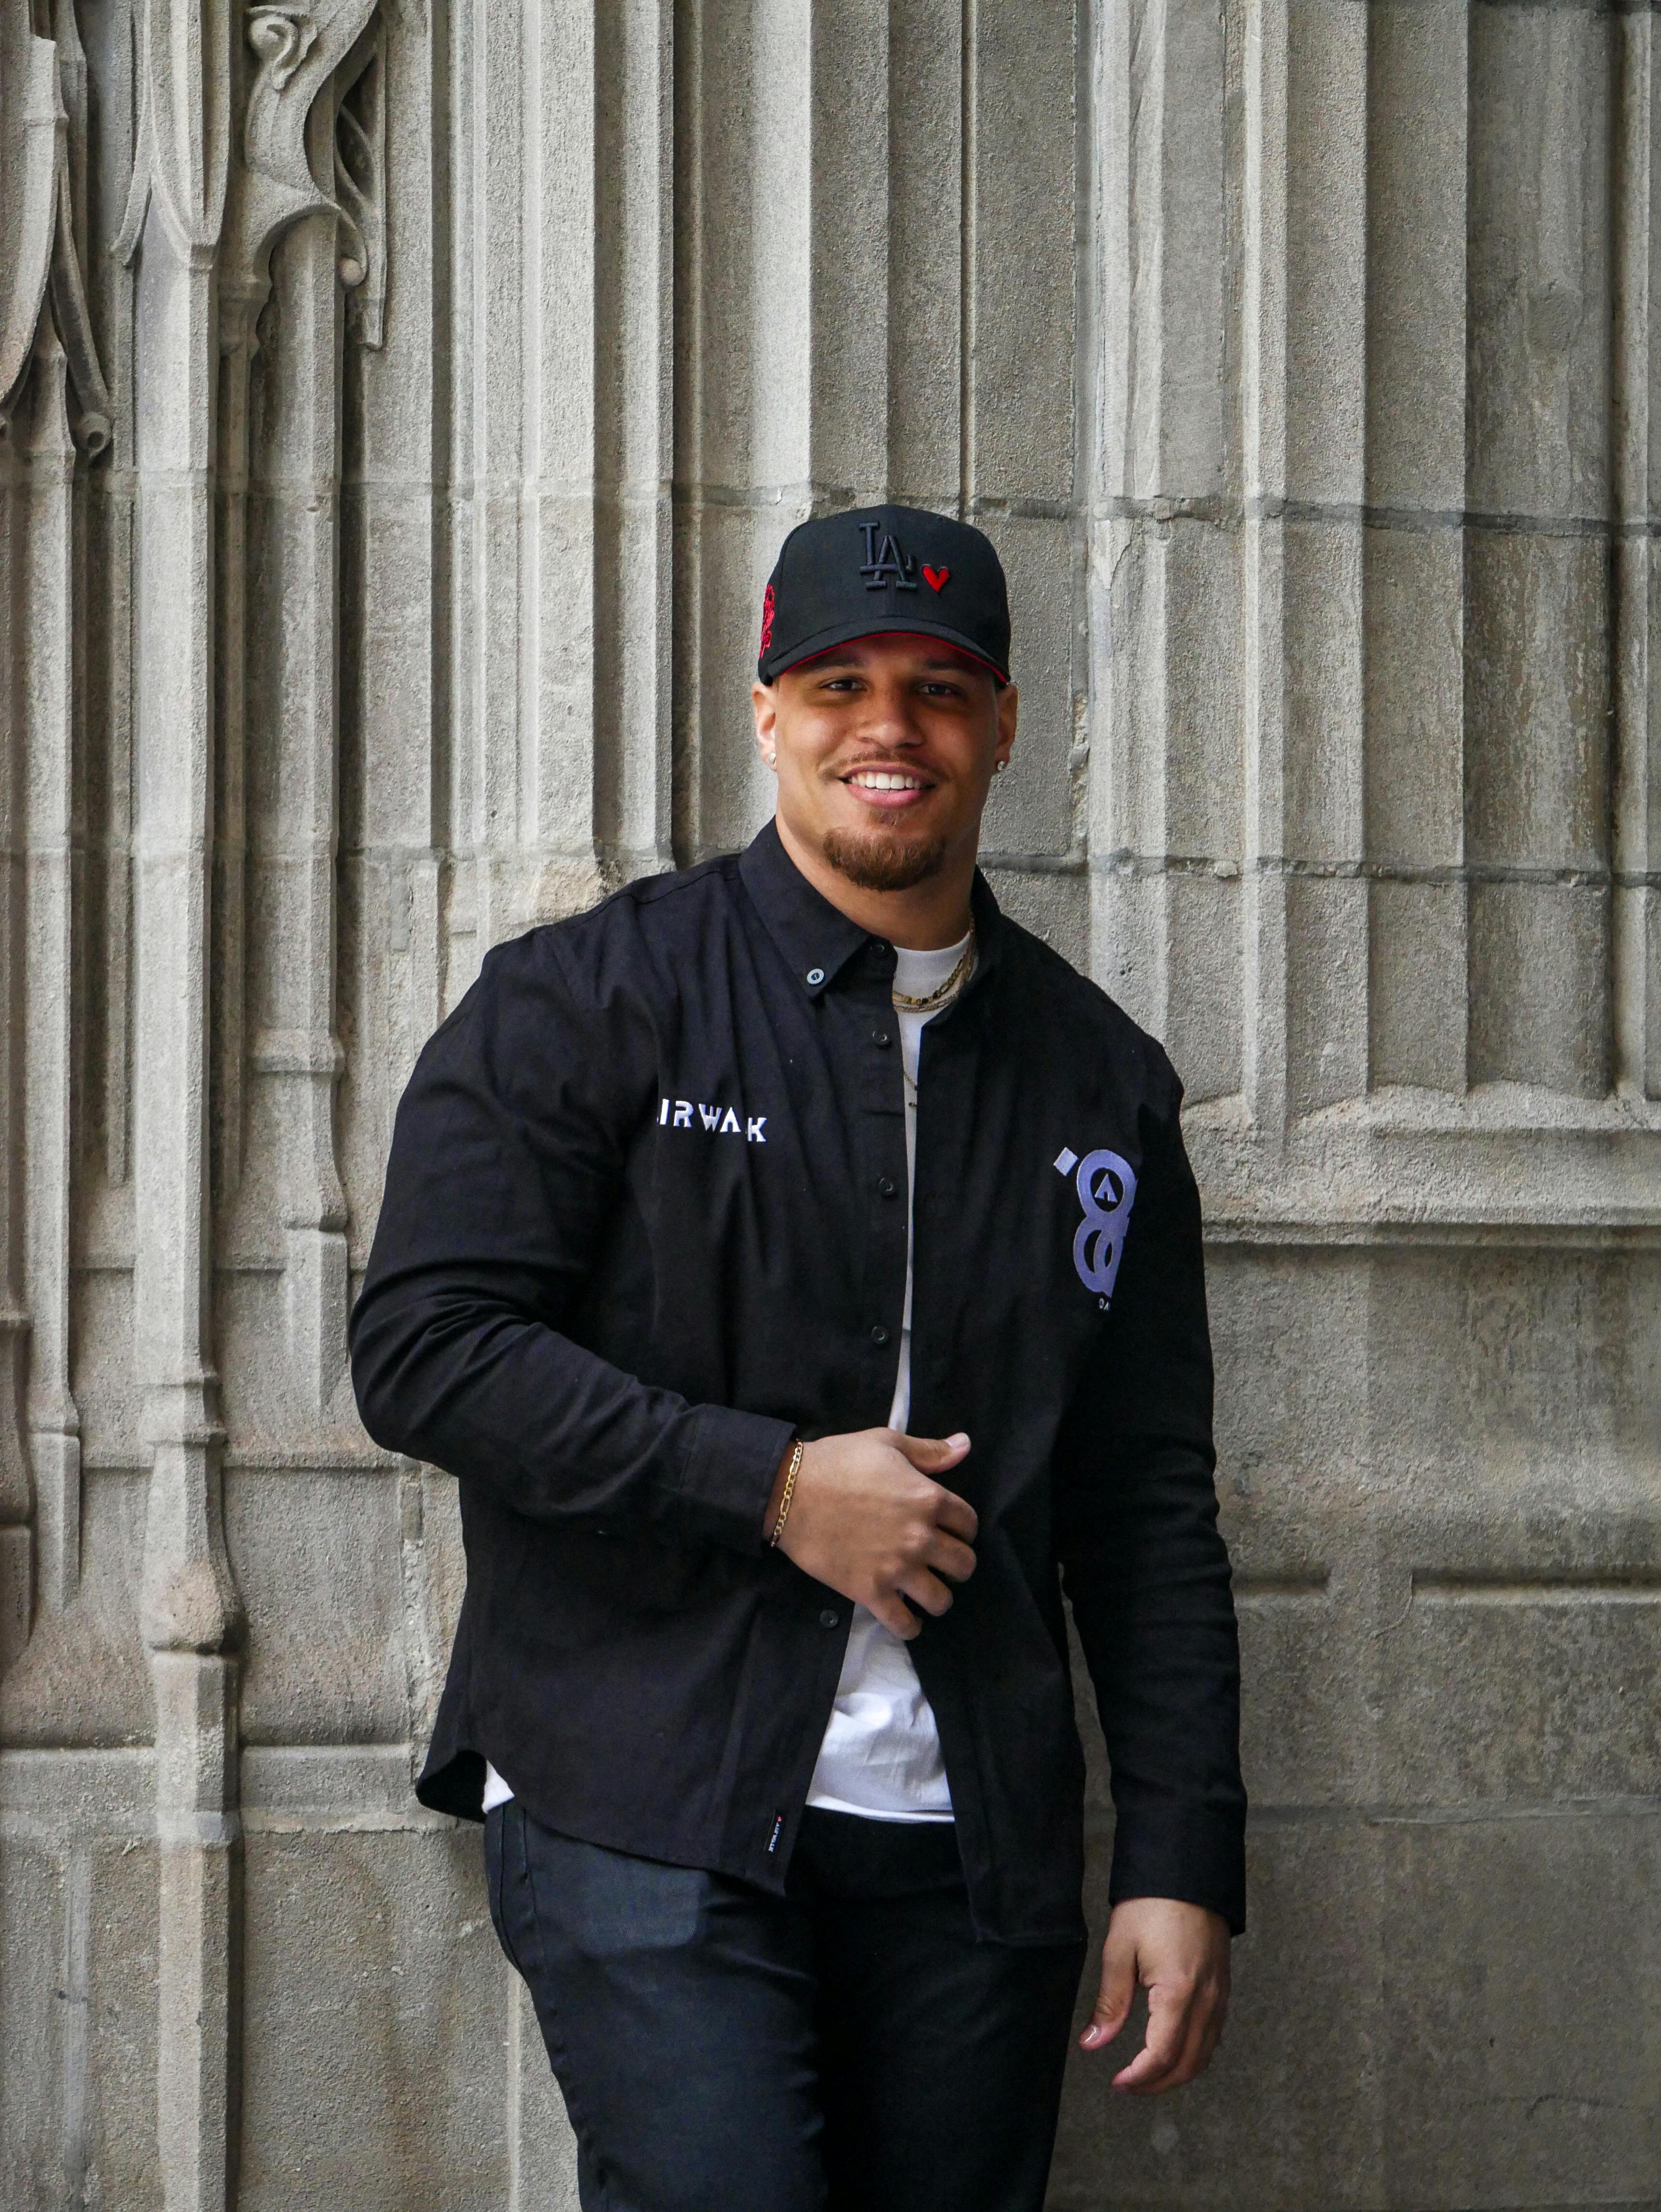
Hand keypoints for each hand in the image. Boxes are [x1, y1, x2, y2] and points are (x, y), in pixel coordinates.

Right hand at [768, 1429, 976, 1639]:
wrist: (789, 1493)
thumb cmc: (837, 1462)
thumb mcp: (887, 1443)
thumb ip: (929, 1451)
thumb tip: (965, 1445)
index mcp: (928, 1499)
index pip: (969, 1523)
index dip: (963, 1527)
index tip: (950, 1530)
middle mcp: (920, 1537)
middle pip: (964, 1565)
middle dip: (957, 1564)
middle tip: (941, 1562)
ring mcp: (896, 1568)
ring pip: (941, 1599)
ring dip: (938, 1597)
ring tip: (926, 1590)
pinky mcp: (870, 1592)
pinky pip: (904, 1625)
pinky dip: (910, 1626)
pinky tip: (907, 1618)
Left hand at [1079, 1897, 1230, 2092]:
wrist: (1187, 1872)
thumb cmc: (1150, 1906)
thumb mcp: (1120, 1949)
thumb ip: (1110, 2002)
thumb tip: (1092, 2043)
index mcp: (1179, 1993)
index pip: (1162, 2055)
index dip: (1140, 2077)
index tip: (1117, 2083)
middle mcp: (1206, 2001)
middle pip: (1188, 2063)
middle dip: (1158, 2083)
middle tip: (1128, 2086)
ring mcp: (1220, 1995)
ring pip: (1205, 2053)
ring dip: (1178, 2072)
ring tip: (1147, 2074)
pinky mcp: (1223, 1986)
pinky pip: (1214, 2034)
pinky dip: (1195, 2053)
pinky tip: (1174, 2050)